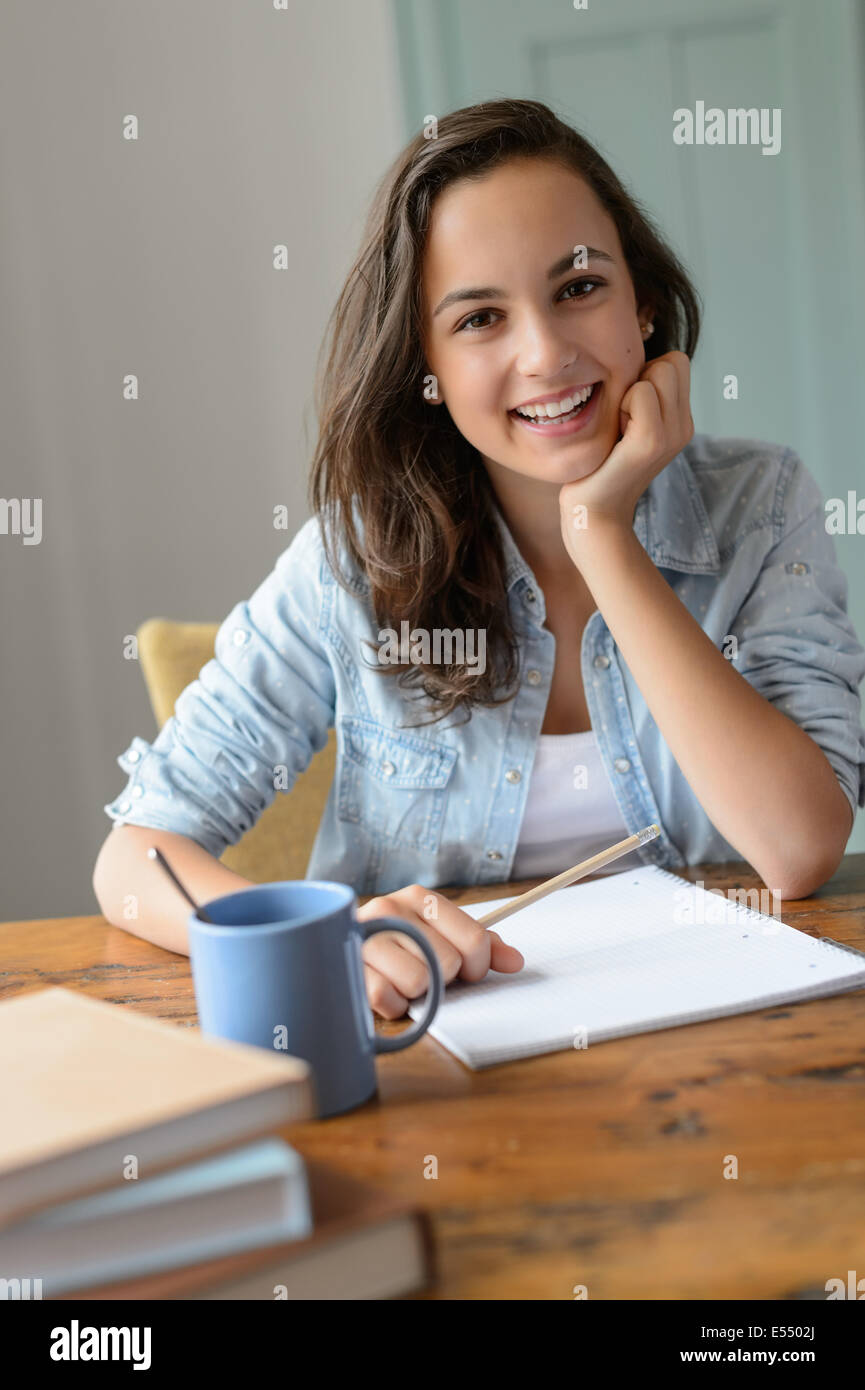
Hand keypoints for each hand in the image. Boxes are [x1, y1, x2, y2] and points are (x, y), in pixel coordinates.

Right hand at [356, 883, 524, 1019]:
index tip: (467, 971)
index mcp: (421, 898)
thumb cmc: (402, 947)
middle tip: (426, 974)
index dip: (477, 966)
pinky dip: (393, 1005)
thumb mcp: (443, 937)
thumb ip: (482, 946)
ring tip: (403, 981)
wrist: (338, 950)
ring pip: (419, 980)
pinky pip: (387, 998)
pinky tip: (387, 992)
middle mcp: (392, 909)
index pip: (474, 940)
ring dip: (416, 992)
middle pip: (447, 964)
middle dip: (442, 979)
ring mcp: (368, 936)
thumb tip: (515, 961)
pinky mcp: (348, 965)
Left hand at [560, 351, 693, 558]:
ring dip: (631, 391)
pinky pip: (642, 392)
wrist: (593, 512)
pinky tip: (615, 435)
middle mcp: (684, 426)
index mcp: (680, 420)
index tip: (627, 408)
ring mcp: (672, 435)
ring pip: (660, 370)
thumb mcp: (625, 423)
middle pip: (674, 360)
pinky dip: (623, 404)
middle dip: (642, 377)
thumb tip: (635, 358)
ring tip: (619, 427)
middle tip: (622, 417)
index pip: (677, 361)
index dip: (648, 373)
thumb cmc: (599, 464)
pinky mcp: (651, 443)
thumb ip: (639, 393)